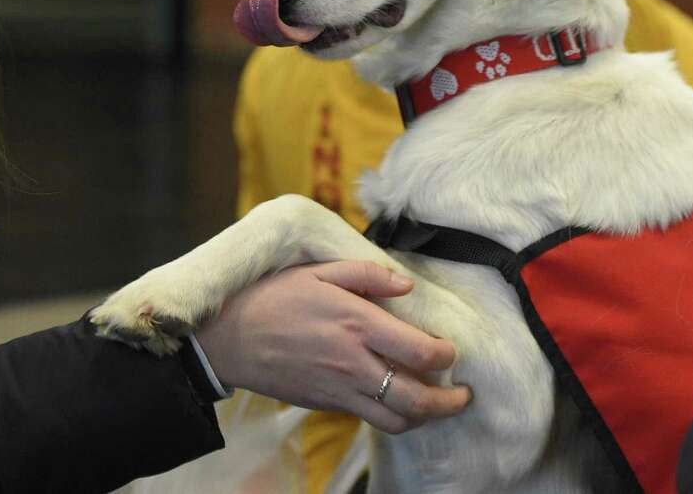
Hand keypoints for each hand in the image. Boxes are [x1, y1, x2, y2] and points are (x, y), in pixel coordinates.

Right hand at [193, 260, 471, 433]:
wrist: (229, 338)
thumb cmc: (272, 298)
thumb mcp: (316, 271)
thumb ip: (365, 274)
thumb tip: (406, 286)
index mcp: (357, 324)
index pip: (421, 352)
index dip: (447, 355)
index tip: (451, 350)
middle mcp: (354, 363)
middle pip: (418, 399)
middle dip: (450, 403)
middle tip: (462, 395)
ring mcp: (340, 390)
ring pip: (397, 420)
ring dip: (424, 416)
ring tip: (434, 404)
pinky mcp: (327, 405)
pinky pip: (370, 419)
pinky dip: (392, 416)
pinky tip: (394, 399)